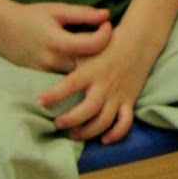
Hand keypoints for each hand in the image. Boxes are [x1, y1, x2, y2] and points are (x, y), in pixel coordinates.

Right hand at [0, 1, 111, 73]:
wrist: (3, 29)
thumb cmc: (32, 16)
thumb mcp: (58, 10)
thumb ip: (83, 14)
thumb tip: (106, 15)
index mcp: (58, 42)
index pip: (92, 45)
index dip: (105, 35)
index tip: (107, 25)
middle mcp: (53, 61)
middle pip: (88, 63)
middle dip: (103, 53)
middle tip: (112, 41)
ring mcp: (47, 72)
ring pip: (78, 74)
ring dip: (91, 64)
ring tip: (102, 51)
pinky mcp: (44, 77)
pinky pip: (67, 77)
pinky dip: (79, 70)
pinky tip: (87, 61)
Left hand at [38, 21, 156, 144]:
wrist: (138, 39)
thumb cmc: (107, 44)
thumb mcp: (87, 49)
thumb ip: (69, 60)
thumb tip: (47, 68)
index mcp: (91, 71)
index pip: (69, 85)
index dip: (54, 95)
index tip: (39, 102)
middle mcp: (104, 85)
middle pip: (87, 110)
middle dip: (70, 121)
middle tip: (57, 123)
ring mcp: (117, 95)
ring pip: (103, 121)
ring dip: (87, 132)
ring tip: (73, 134)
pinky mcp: (129, 100)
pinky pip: (125, 122)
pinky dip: (116, 134)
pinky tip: (104, 139)